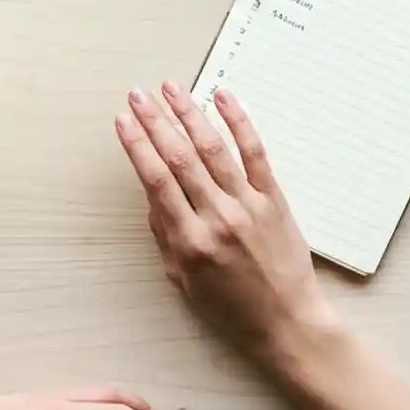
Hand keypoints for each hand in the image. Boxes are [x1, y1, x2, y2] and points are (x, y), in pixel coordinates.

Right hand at [114, 82, 340, 361]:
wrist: (287, 322)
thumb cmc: (230, 307)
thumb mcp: (181, 279)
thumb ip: (164, 234)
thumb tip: (152, 192)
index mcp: (189, 240)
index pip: (156, 180)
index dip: (136, 145)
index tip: (122, 119)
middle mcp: (217, 217)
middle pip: (180, 157)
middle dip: (155, 121)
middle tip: (137, 95)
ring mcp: (249, 206)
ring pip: (214, 149)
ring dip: (189, 113)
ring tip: (171, 88)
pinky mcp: (275, 200)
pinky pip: (256, 154)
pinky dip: (239, 123)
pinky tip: (223, 98)